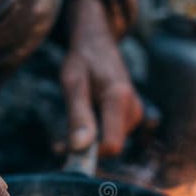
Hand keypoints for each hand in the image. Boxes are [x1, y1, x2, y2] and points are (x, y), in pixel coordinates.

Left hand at [61, 0, 142, 156]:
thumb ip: (78, 116)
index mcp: (118, 98)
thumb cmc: (82, 60)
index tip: (65, 148)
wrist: (98, 43)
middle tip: (60, 139)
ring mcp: (136, 112)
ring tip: (73, 121)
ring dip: (91, 140)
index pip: (111, 145)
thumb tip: (79, 149)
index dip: (89, 153)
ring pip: (111, 142)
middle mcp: (133, 108)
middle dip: (87, 147)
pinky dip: (98, 133)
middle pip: (110, 146)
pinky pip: (114, 134)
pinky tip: (87, 118)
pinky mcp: (133, 115)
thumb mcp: (72, 84)